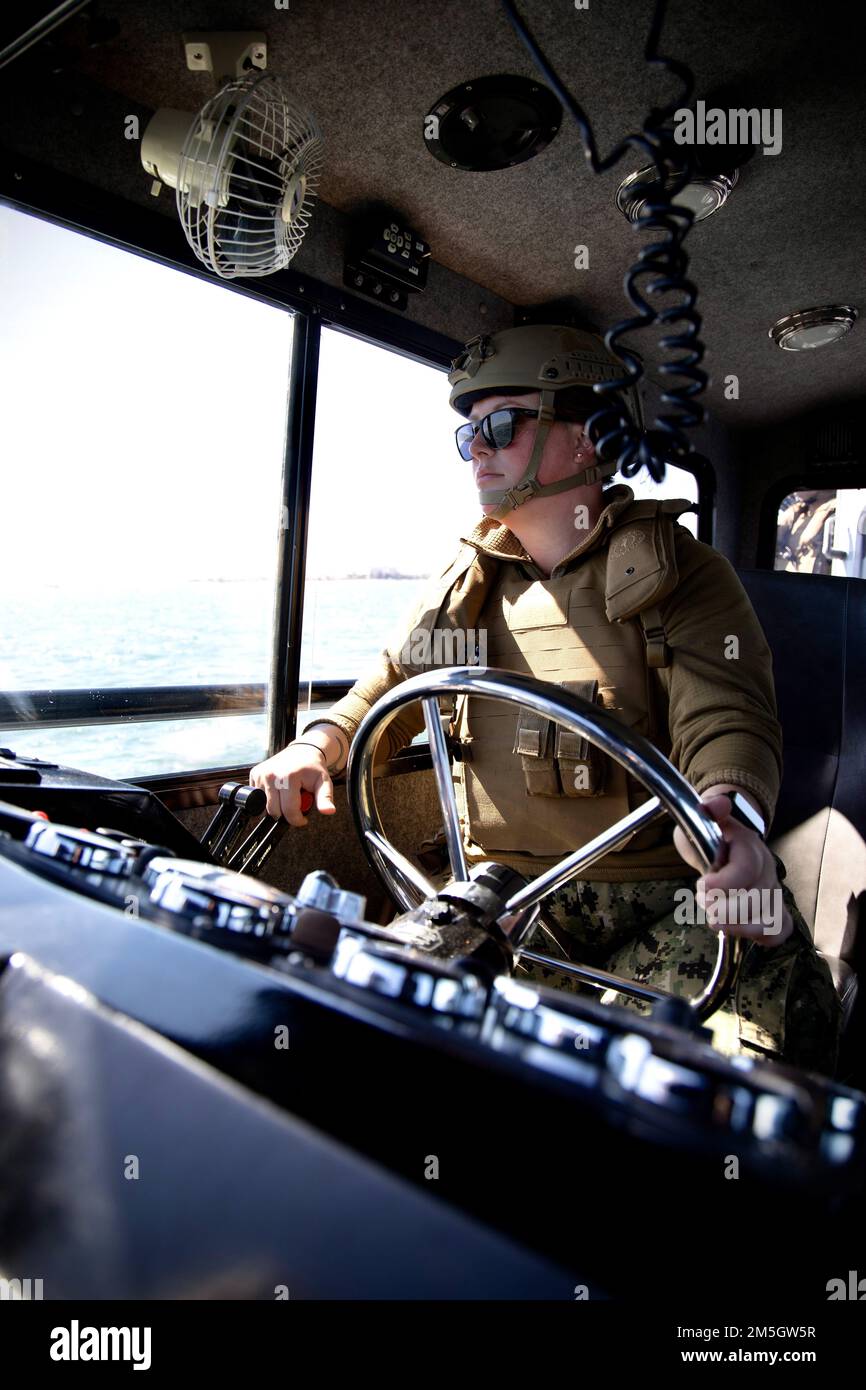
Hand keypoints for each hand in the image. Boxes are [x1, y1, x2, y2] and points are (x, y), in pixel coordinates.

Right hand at [249, 744, 336, 827]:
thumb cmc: (312, 768)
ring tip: (288, 794)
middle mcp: (271, 775)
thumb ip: (325, 798)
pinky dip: (269, 798)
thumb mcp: (323, 782)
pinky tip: (279, 789)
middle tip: (296, 801)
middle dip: (287, 813)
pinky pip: (259, 798)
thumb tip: (329, 811)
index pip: (289, 811)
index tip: (303, 819)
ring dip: (277, 806)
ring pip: (265, 807)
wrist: (302, 751)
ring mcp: (261, 774)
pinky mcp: (254, 774)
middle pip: (275, 811)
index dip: (297, 820)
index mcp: (288, 777)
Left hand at [672, 793, 792, 946]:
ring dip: (738, 925)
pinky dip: (760, 936)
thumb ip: (710, 810)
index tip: (701, 886)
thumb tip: (716, 804)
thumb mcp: (704, 818)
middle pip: (758, 899)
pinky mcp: (772, 911)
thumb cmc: (711, 835)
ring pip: (769, 920)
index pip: (746, 870)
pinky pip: (778, 931)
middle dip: (726, 908)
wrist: (726, 843)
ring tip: (715, 918)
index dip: (723, 884)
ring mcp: (772, 892)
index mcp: (751, 847)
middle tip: (705, 903)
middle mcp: (767, 871)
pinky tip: (736, 931)